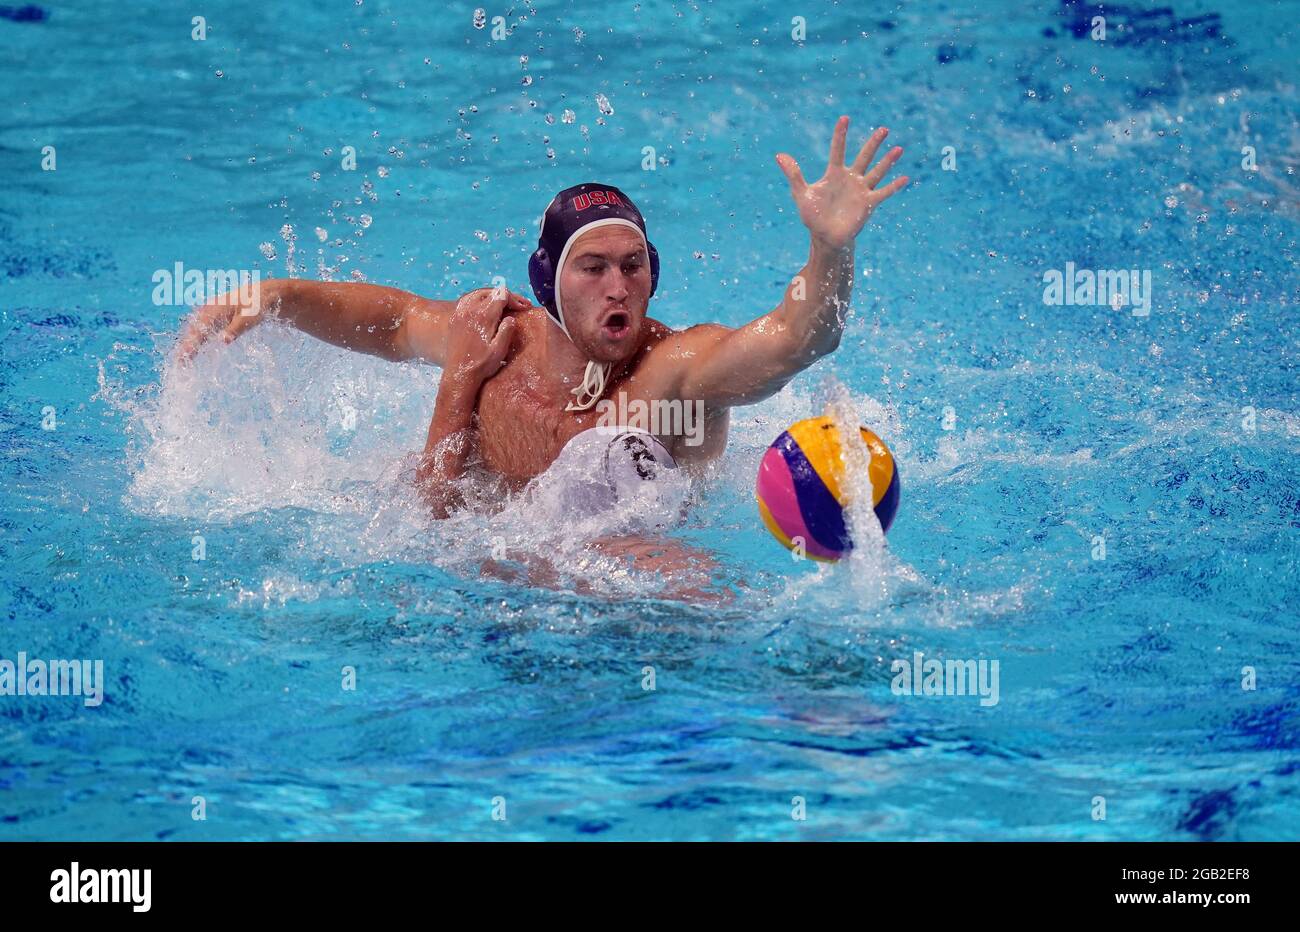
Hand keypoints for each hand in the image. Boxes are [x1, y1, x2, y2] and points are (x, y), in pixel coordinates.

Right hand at [174, 280, 273, 361]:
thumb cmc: (257, 305)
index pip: (199, 330)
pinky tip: (194, 348)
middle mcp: (210, 309)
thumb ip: (236, 329)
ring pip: (197, 329)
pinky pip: (203, 327)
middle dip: (186, 345)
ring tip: (183, 358)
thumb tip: (223, 341)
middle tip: (179, 362)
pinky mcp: (216, 315)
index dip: (190, 344)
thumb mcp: (249, 318)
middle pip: (194, 330)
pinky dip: (198, 338)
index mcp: (216, 309)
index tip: (183, 356)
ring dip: (190, 342)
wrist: (264, 293)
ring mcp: (211, 311)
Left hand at [444, 284, 521, 383]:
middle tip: (517, 305)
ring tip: (503, 303)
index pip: (501, 296)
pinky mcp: (454, 318)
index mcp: (483, 316)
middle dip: (505, 296)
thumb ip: (507, 330)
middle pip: (490, 292)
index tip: (524, 308)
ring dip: (492, 296)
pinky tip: (484, 306)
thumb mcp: (499, 350)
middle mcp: (470, 310)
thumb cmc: (481, 365)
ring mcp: (460, 313)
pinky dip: (478, 299)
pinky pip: (467, 300)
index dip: (515, 299)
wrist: (460, 374)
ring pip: (478, 293)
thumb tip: (511, 318)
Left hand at [775, 115, 908, 249]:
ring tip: (899, 149)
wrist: (825, 236)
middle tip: (884, 129)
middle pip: (864, 156)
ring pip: (877, 172)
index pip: (838, 150)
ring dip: (887, 161)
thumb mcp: (801, 194)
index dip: (840, 134)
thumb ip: (793, 174)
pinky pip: (883, 193)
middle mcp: (850, 178)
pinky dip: (893, 187)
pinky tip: (905, 178)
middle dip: (873, 143)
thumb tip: (779, 155)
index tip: (845, 118)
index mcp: (834, 173)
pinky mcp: (868, 203)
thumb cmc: (813, 215)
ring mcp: (861, 190)